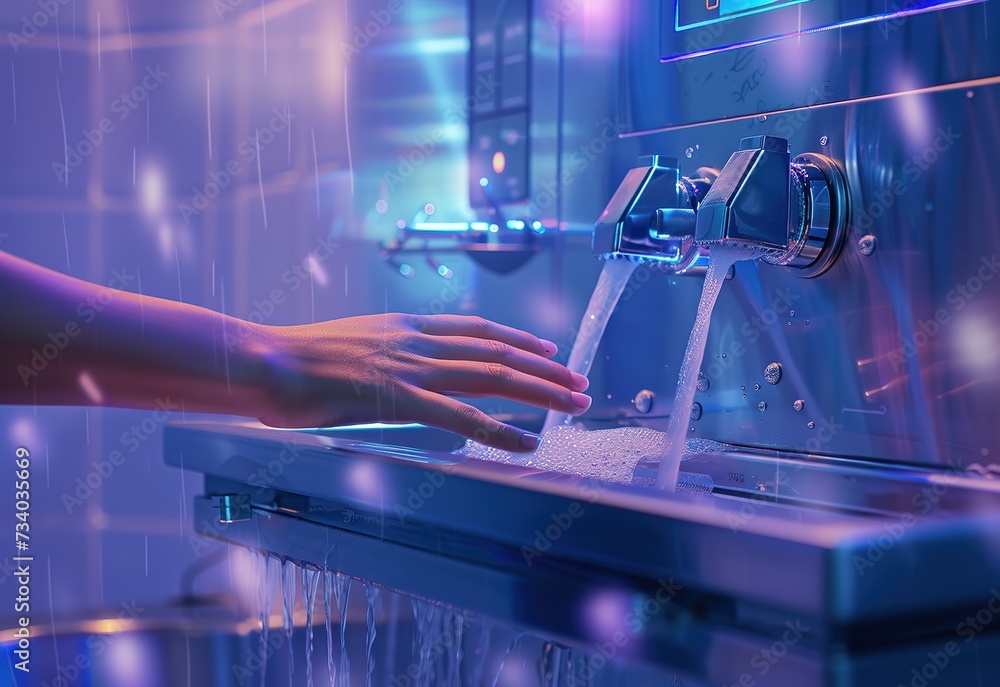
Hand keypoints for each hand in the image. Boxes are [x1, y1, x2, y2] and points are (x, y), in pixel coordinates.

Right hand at [255, 313, 590, 450]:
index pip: (476, 329)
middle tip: (580, 380)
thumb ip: (382, 356)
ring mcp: (411, 367)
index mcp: (405, 326)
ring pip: (493, 375)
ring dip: (541, 390)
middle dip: (546, 367)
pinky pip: (463, 416)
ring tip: (575, 403)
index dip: (517, 338)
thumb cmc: (295, 361)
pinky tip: (530, 442)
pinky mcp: (399, 399)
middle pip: (497, 350)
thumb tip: (397, 373)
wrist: (264, 360)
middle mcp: (417, 340)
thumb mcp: (349, 346)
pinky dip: (502, 430)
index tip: (547, 348)